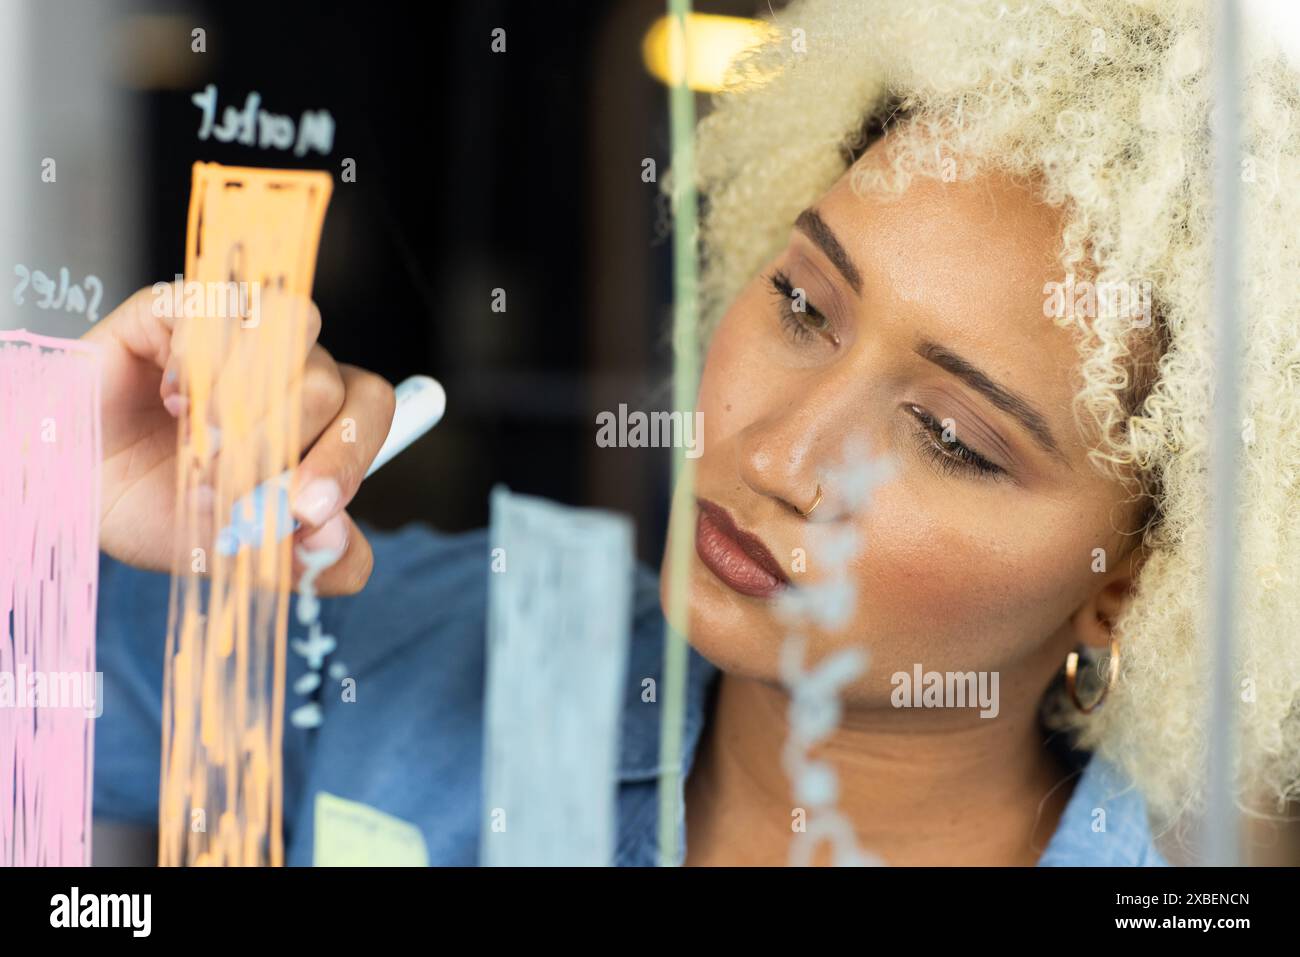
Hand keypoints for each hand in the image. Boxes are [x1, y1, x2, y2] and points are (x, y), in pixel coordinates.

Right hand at [85, 283, 395, 594]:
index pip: (370, 409)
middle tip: (220, 489)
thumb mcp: (232, 555)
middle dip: (275, 452)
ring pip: (293, 328)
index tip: (309, 508)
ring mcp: (239, 330)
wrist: (70, 489)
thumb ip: (296, 559)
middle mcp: (289, 366)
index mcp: (318, 417)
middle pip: (327, 384)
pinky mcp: (180, 307)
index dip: (348, 458)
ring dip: (247, 401)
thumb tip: (335, 538)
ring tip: (201, 445)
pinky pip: (216, 307)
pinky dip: (200, 361)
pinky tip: (173, 399)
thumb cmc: (158, 509)